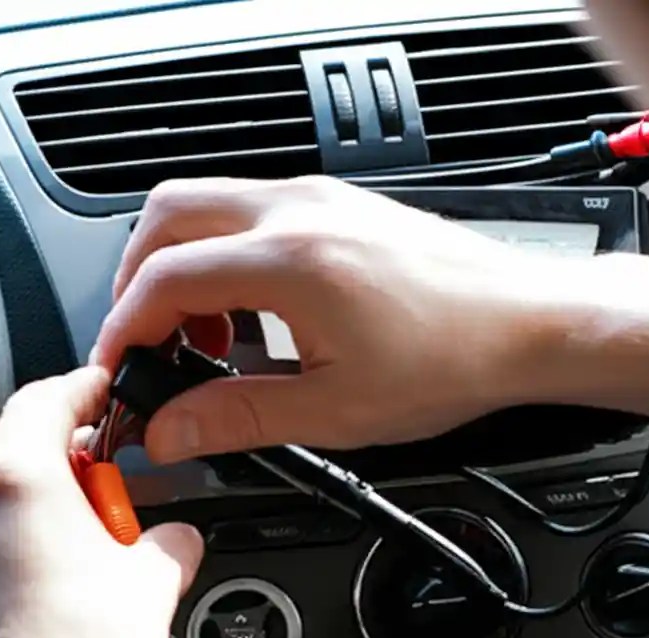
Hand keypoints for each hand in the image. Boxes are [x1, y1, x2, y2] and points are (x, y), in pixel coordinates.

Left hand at [0, 367, 204, 637]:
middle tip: (115, 489)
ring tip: (93, 547)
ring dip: (43, 505)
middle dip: (69, 460)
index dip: (83, 388)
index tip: (104, 392)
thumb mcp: (154, 580)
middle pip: (15, 448)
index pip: (44, 398)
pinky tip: (61, 583)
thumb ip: (167, 536)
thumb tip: (172, 537)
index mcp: (14, 483)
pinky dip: (16, 547)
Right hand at [95, 175, 611, 463]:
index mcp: (291, 261)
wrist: (527, 324)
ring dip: (178, 265)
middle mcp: (298, 211)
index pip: (163, 278)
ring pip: (203, 205)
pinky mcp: (335, 202)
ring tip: (202, 337)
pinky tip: (247, 313)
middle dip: (135, 281)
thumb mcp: (337, 410)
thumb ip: (238, 418)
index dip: (124, 329)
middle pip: (165, 216)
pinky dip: (221, 255)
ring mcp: (317, 197)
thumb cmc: (456, 357)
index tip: (121, 367)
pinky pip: (246, 211)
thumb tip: (171, 430)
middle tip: (145, 343)